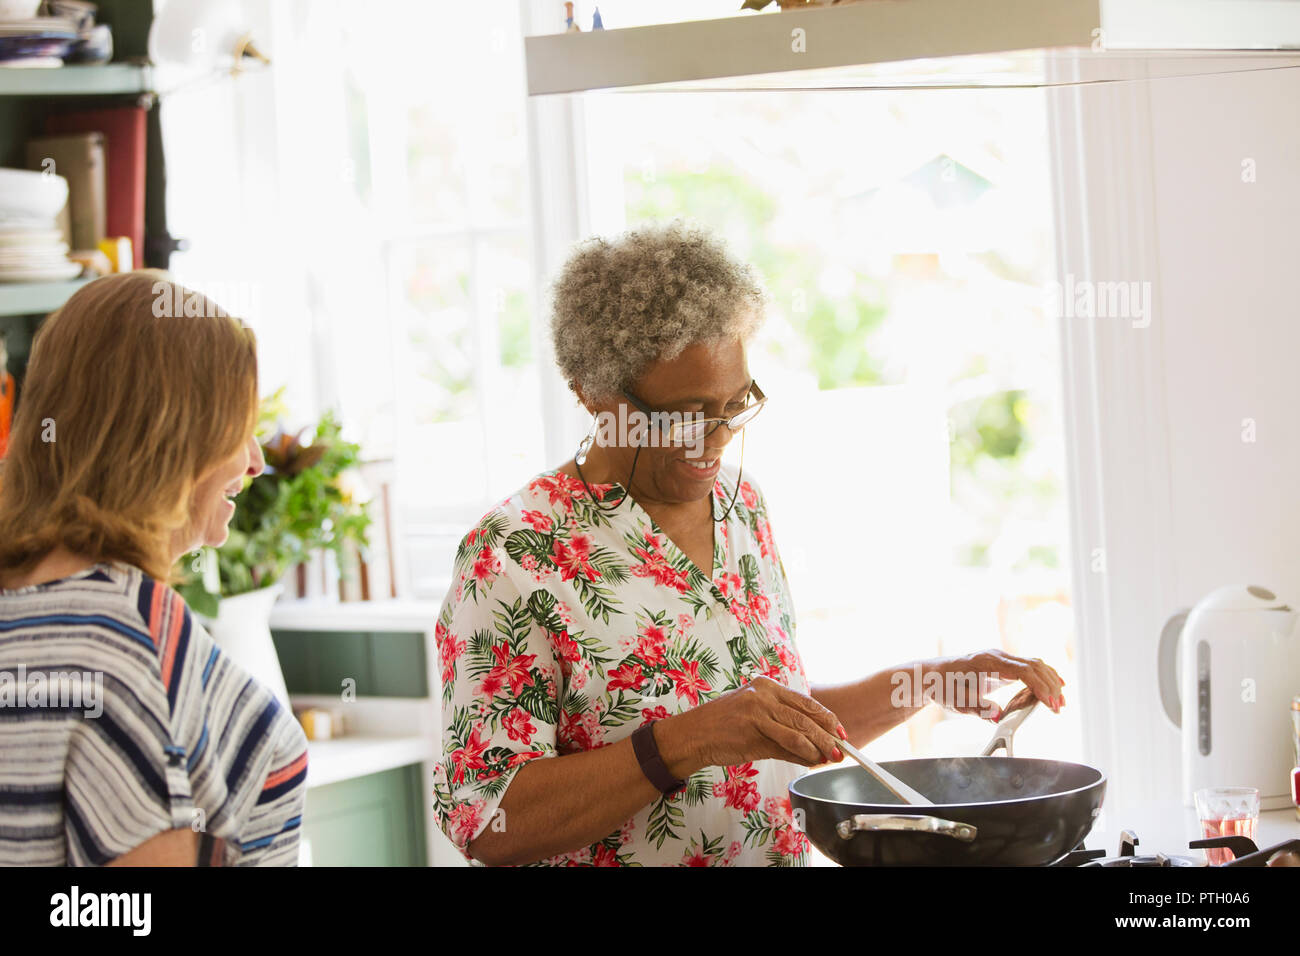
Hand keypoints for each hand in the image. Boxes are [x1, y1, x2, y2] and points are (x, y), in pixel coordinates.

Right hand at [673, 676, 845, 770]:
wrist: (694, 735)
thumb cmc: (724, 728)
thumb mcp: (756, 720)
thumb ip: (784, 730)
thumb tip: (815, 749)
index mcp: (766, 686)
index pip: (805, 701)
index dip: (827, 718)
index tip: (841, 732)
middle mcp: (763, 695)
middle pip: (806, 715)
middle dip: (827, 735)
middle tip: (842, 750)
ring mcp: (757, 711)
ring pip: (798, 729)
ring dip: (818, 747)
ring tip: (829, 758)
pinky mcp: (752, 730)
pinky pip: (784, 744)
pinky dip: (801, 755)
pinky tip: (810, 762)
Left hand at [928, 650, 1065, 720]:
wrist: (933, 675)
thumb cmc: (943, 686)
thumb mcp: (956, 701)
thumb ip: (977, 708)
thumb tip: (997, 716)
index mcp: (987, 662)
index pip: (1023, 670)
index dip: (1039, 686)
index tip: (1049, 703)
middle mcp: (997, 656)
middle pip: (1034, 665)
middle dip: (1050, 686)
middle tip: (1059, 708)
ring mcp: (1001, 659)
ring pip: (1035, 665)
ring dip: (1050, 682)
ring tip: (1060, 703)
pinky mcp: (1003, 665)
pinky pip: (1029, 668)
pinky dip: (1044, 677)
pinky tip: (1055, 688)